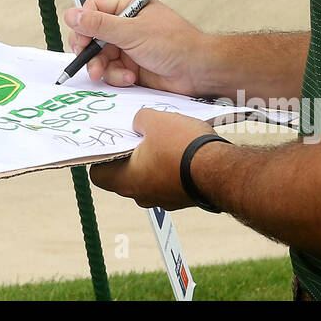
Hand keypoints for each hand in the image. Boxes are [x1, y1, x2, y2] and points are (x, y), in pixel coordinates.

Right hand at [64, 0, 213, 95]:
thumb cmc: (174, 43)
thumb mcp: (133, 32)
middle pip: (92, 35)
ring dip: (103, 67)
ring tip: (114, 74)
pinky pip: (112, 71)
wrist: (198, 72)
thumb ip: (100, 25)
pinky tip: (131, 78)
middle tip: (87, 61)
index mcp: (128, 6)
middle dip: (89, 51)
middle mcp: (126, 25)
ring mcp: (128, 46)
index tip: (81, 40)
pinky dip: (117, 76)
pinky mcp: (131, 66)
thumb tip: (72, 14)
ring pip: (100, 56)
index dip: (83, 24)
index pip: (94, 9)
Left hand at [89, 109, 218, 209]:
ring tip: (162, 139)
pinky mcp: (183, 198)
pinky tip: (180, 149)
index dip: (101, 157)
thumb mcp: (154, 120)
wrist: (222, 170)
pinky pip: (169, 181)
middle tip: (137, 135)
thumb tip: (139, 122)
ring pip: (148, 178)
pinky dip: (171, 168)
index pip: (98, 174)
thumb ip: (139, 119)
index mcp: (126, 181)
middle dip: (130, 155)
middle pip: (124, 175)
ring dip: (152, 161)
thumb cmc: (184, 149)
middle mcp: (142, 196)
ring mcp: (163, 200)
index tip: (110, 143)